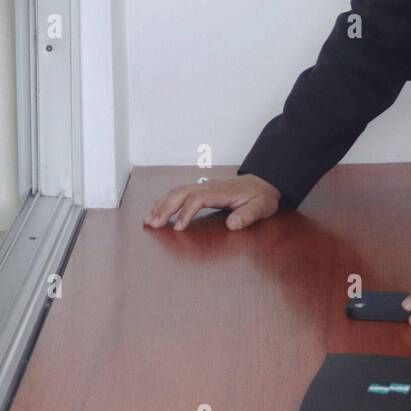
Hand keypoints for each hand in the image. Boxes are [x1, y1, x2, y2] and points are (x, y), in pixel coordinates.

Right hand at [145, 174, 280, 231]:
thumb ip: (249, 215)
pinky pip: (179, 193)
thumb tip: (232, 224)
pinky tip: (156, 212)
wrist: (263, 183)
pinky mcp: (201, 190)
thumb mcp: (262, 207)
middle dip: (165, 208)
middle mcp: (209, 186)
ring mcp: (204, 187)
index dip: (186, 212)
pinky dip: (165, 201)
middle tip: (151, 225)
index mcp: (221, 191)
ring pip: (177, 191)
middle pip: (181, 192)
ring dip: (161, 204)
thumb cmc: (261, 197)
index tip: (178, 228)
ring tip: (147, 221)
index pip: (198, 198)